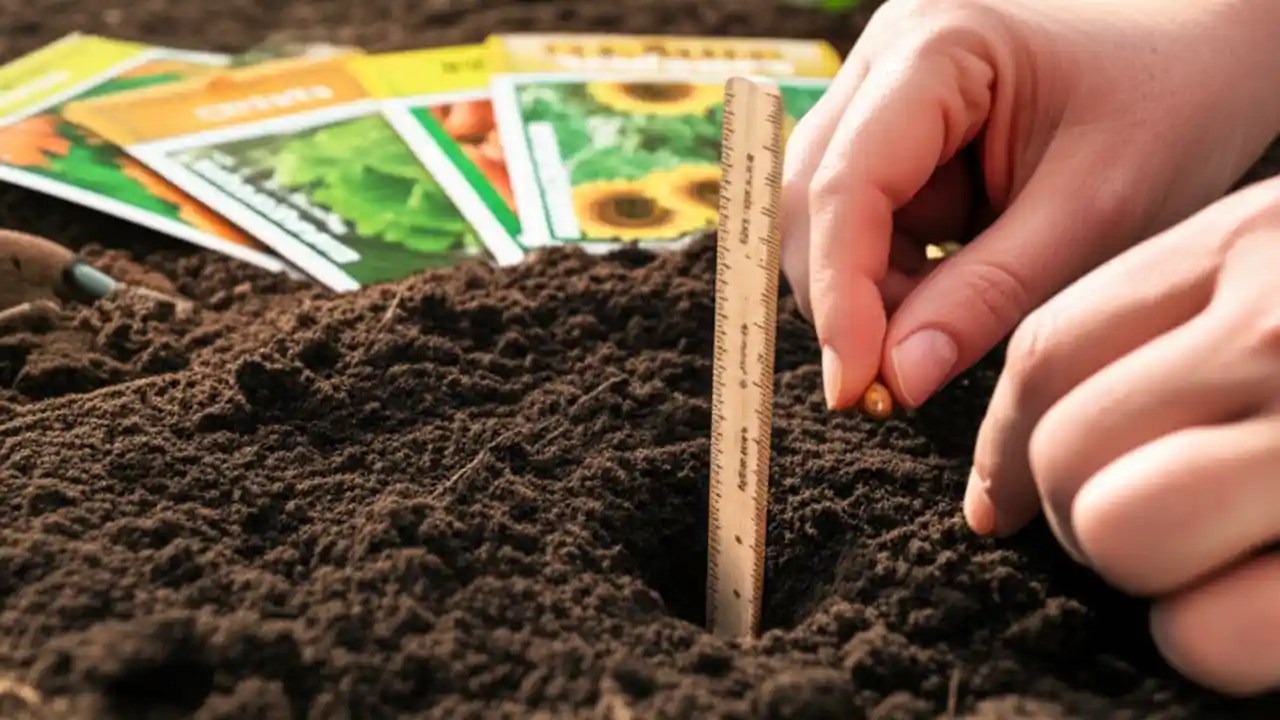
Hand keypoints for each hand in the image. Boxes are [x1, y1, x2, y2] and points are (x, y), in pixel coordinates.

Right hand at [781, 0, 1279, 410]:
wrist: (1211, 50)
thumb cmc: (1175, 101)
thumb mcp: (1094, 211)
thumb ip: (987, 296)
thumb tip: (896, 379)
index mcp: (934, 48)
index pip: (848, 186)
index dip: (841, 295)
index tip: (856, 385)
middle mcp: (886, 58)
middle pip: (813, 201)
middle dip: (847, 297)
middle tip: (892, 379)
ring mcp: (885, 90)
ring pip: (829, 217)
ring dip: (871, 289)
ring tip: (947, 323)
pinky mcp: (898, 126)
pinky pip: (866, 217)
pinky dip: (895, 271)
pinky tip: (949, 286)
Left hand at [971, 175, 1279, 695]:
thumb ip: (1188, 317)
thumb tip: (1050, 424)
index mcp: (1249, 246)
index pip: (1051, 345)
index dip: (1004, 434)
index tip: (998, 496)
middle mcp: (1275, 328)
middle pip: (1064, 443)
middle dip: (1065, 506)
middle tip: (1121, 528)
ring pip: (1114, 525)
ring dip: (1129, 563)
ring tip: (1196, 559)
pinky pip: (1204, 630)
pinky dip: (1202, 639)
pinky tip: (1240, 611)